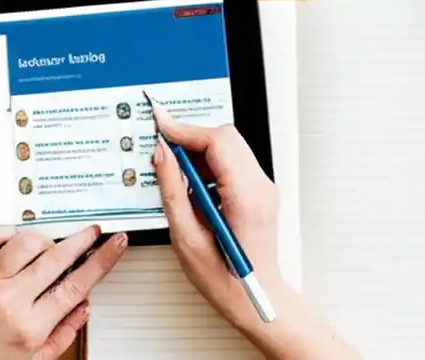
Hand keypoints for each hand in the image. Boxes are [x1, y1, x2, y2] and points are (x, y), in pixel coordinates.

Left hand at [0, 225, 127, 359]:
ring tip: (48, 245)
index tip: (115, 245)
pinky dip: (4, 232)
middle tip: (92, 232)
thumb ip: (60, 336)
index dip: (102, 261)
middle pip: (56, 258)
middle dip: (81, 240)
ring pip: (25, 241)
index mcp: (29, 327)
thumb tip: (82, 309)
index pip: (76, 286)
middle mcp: (9, 300)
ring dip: (44, 239)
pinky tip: (12, 240)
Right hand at [152, 107, 359, 359]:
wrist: (256, 299)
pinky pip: (233, 162)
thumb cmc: (225, 279)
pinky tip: (194, 187)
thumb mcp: (187, 238)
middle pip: (226, 137)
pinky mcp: (259, 192)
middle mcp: (261, 187)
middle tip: (163, 150)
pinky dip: (210, 165)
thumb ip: (173, 191)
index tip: (161, 125)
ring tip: (178, 177)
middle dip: (191, 138)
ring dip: (200, 153)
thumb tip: (162, 156)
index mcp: (246, 198)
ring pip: (229, 146)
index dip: (185, 130)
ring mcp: (263, 188)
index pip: (217, 142)